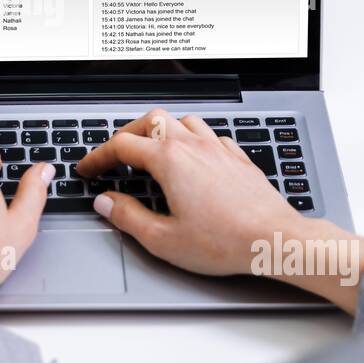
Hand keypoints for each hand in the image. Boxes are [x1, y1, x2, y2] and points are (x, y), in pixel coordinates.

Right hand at [77, 109, 307, 276]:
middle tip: (115, 154)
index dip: (98, 156)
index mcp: (170, 161)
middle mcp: (193, 146)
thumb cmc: (225, 241)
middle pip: (151, 121)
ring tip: (151, 150)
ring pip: (182, 121)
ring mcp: (218, 149)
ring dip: (161, 131)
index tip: (89, 169)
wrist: (275, 239)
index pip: (122, 146)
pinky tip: (193, 158)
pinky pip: (210, 135)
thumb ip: (128, 217)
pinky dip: (192, 140)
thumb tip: (107, 203)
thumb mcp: (163, 239)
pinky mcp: (238, 158)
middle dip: (127, 134)